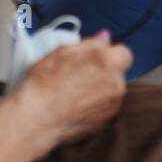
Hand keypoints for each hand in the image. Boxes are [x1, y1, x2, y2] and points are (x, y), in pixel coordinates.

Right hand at [16, 33, 131, 143]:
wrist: (38, 119)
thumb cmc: (45, 85)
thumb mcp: (63, 52)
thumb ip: (90, 43)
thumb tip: (105, 37)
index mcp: (108, 63)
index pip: (124, 53)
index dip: (109, 54)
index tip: (95, 58)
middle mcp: (116, 85)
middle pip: (117, 74)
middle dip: (104, 73)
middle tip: (79, 75)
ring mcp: (113, 107)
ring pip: (111, 92)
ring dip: (99, 90)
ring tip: (73, 93)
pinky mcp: (106, 124)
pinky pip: (105, 109)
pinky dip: (94, 106)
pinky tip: (75, 106)